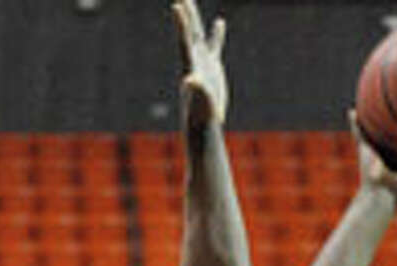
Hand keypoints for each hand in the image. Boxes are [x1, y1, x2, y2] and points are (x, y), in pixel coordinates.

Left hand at [173, 0, 226, 126]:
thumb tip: (192, 80)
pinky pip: (215, 46)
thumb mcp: (200, 101)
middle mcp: (195, 60)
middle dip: (186, 14)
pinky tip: (220, 22)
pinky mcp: (213, 67)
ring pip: (198, 35)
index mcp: (191, 66)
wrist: (205, 124)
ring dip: (194, 18)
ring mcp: (204, 62)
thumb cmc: (201, 115)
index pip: (185, 41)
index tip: (177, 7)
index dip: (181, 24)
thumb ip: (197, 89)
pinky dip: (217, 34)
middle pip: (189, 32)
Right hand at [350, 109, 396, 205]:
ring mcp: (375, 152)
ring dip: (372, 119)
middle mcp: (389, 154)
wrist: (384, 198)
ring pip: (374, 132)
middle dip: (393, 123)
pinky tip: (352, 111)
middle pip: (391, 134)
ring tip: (370, 101)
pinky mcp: (363, 149)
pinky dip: (354, 123)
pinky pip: (358, 132)